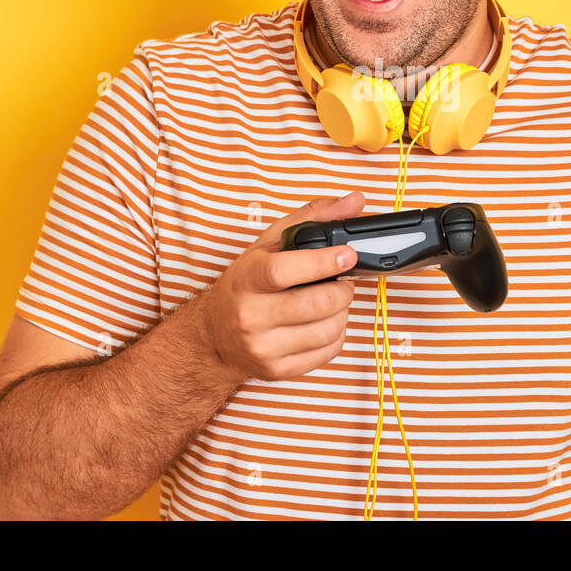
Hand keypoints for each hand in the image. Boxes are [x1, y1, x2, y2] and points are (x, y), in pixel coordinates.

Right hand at [198, 191, 365, 380]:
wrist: (215, 334)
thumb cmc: (247, 283)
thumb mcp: (270, 244)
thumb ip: (313, 218)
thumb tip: (355, 201)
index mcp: (247, 279)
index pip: (284, 271)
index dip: (323, 262)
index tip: (347, 254)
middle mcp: (250, 316)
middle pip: (316, 304)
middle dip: (342, 289)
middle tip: (342, 279)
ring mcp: (263, 347)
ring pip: (328, 329)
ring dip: (342, 312)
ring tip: (332, 300)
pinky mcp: (277, 370)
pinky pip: (328, 352)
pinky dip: (337, 334)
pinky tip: (325, 322)